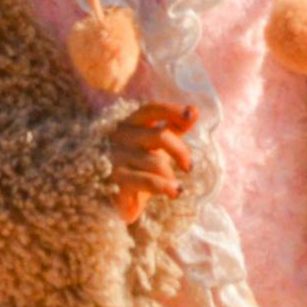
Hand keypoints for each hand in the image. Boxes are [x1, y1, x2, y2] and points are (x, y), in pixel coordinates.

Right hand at [105, 101, 195, 221]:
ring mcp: (116, 158)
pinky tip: (175, 192)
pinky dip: (166, 187)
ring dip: (171, 176)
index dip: (172, 110)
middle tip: (189, 167)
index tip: (191, 115)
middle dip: (180, 152)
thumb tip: (195, 110)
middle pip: (160, 136)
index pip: (151, 110)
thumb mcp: (155, 143)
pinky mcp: (117, 179)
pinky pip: (149, 181)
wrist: (111, 197)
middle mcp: (121, 136)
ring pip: (157, 163)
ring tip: (175, 188)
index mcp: (131, 123)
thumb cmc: (136, 164)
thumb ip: (173, 126)